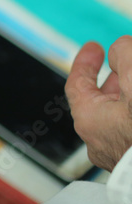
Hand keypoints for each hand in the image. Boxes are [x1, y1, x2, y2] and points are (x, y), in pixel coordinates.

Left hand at [65, 38, 131, 170]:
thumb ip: (125, 56)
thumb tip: (120, 46)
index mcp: (91, 121)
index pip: (77, 84)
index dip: (86, 62)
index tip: (94, 47)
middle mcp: (100, 142)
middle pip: (101, 102)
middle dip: (115, 80)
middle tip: (126, 65)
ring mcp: (120, 157)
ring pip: (121, 118)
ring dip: (129, 98)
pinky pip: (130, 134)